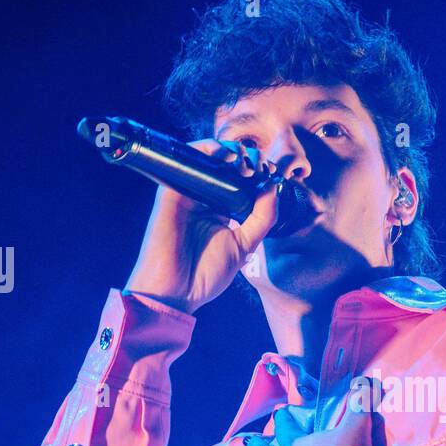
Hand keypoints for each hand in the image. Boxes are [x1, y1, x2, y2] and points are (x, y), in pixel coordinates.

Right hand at [123, 138, 282, 314]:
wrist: (174, 293)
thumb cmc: (205, 274)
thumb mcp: (244, 245)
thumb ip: (262, 218)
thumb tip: (275, 187)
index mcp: (218, 210)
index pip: (238, 181)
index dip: (257, 172)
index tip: (274, 173)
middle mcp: (201, 198)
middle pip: (224, 166)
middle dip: (246, 159)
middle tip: (262, 166)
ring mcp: (186, 193)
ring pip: (206, 159)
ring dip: (229, 152)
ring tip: (246, 163)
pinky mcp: (170, 192)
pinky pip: (186, 162)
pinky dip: (205, 152)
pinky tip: (224, 156)